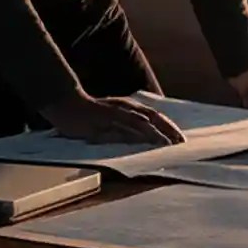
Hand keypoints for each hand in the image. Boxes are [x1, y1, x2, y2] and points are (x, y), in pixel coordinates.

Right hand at [40, 92, 186, 145]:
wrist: (67, 103)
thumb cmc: (90, 114)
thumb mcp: (112, 121)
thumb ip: (127, 129)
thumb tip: (143, 142)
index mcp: (130, 107)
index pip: (155, 116)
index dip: (169, 127)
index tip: (180, 139)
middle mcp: (127, 107)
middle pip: (153, 117)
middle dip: (168, 130)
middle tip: (180, 143)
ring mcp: (116, 112)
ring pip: (141, 122)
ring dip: (155, 133)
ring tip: (167, 143)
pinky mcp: (105, 118)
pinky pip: (122, 125)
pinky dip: (135, 130)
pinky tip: (144, 134)